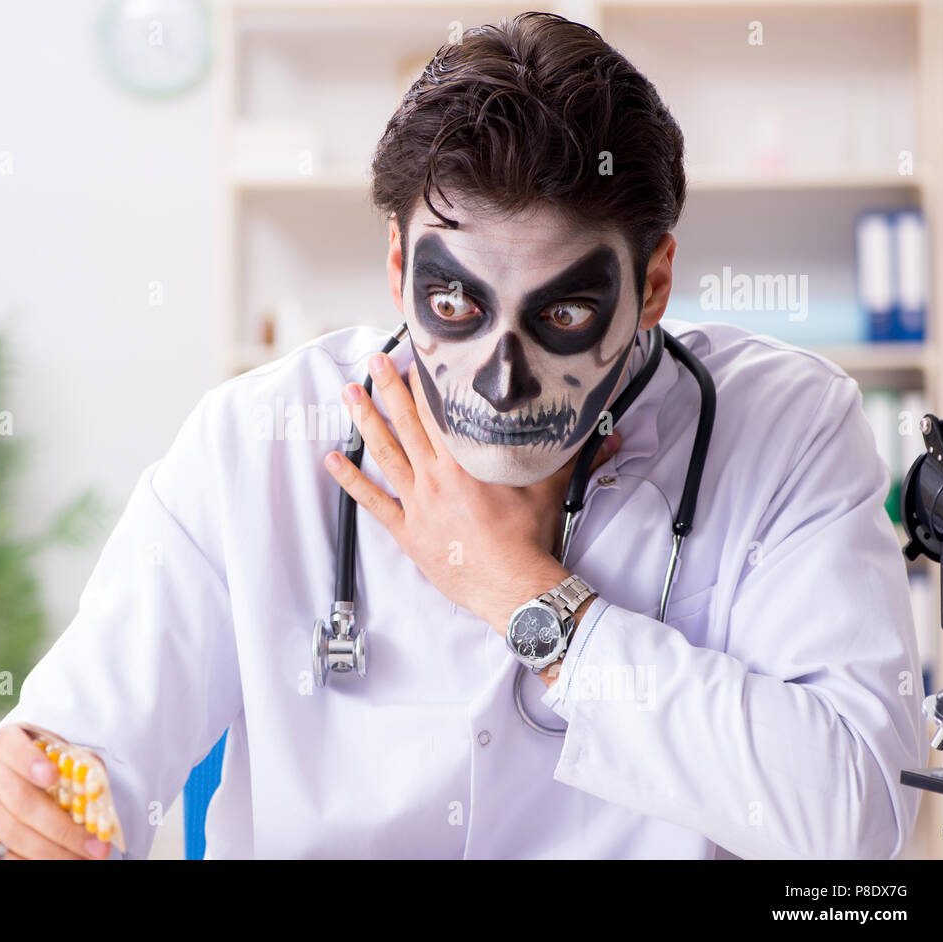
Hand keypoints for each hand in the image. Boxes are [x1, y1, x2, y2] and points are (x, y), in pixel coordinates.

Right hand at [0, 722, 111, 859]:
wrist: (15, 778)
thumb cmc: (47, 766)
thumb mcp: (66, 757)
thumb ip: (82, 766)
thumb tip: (96, 789)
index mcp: (7, 740)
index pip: (11, 745)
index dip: (30, 761)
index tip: (53, 777)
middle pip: (20, 799)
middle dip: (60, 827)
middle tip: (93, 845)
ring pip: (11, 831)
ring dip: (50, 851)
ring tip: (81, 859)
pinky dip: (23, 860)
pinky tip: (50, 862)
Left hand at [324, 352, 618, 635]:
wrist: (513, 587)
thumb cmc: (530, 539)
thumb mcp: (550, 489)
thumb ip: (572, 454)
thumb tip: (609, 432)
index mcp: (467, 461)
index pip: (441, 410)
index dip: (427, 380)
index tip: (416, 354)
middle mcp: (437, 477)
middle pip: (407, 423)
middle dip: (389, 388)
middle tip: (374, 361)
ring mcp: (417, 503)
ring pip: (384, 453)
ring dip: (365, 421)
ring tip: (350, 393)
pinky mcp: (407, 531)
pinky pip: (373, 502)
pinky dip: (351, 481)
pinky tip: (333, 460)